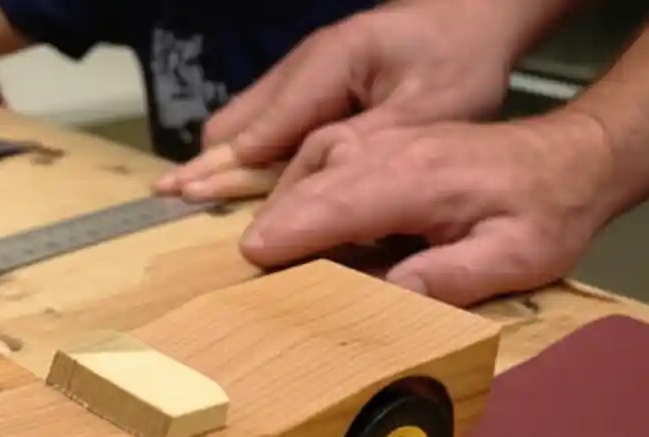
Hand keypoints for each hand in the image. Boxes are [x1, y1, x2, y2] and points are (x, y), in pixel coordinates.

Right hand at [156, 0, 520, 198]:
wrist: (475, 15)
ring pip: (242, 123)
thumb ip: (364, 147)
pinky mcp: (308, 87)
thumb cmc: (461, 59)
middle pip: (233, 125)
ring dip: (226, 164)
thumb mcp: (428, 110)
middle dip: (209, 168)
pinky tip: (241, 187)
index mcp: (327, 65)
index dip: (225, 174)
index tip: (187, 203)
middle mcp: (301, 67)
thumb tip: (313, 190)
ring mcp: (301, 74)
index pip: (261, 132)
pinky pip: (263, 123)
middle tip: (173, 204)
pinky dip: (251, 156)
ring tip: (192, 203)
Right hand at [240, 111, 617, 306]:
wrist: (574, 159)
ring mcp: (390, 142)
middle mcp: (396, 151)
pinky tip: (298, 214)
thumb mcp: (518, 256)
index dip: (294, 230)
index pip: (340, 202)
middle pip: (315, 177)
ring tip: (263, 243)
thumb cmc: (549, 212)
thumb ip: (455, 276)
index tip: (254, 256)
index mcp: (421, 179)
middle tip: (242, 261)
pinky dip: (303, 184)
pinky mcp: (390, 144)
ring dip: (284, 198)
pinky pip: (331, 155)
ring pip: (317, 160)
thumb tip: (391, 295)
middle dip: (274, 217)